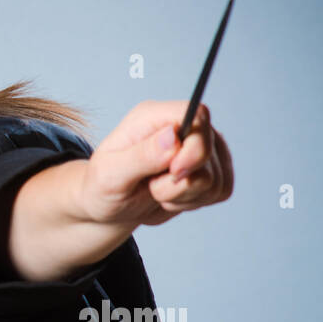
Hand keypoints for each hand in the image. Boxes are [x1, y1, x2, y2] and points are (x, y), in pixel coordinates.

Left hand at [73, 100, 232, 228]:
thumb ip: (142, 155)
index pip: (196, 114)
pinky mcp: (211, 171)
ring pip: (216, 177)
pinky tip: (170, 199)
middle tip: (153, 187)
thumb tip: (173, 135)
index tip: (174, 172)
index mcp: (152, 116)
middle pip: (208, 149)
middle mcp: (179, 127)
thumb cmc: (102, 186)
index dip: (194, 145)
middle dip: (181, 181)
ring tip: (155, 192)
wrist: (107, 207)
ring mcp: (198, 148)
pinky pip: (220, 191)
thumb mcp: (110, 174)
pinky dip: (194, 202)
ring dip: (183, 196)